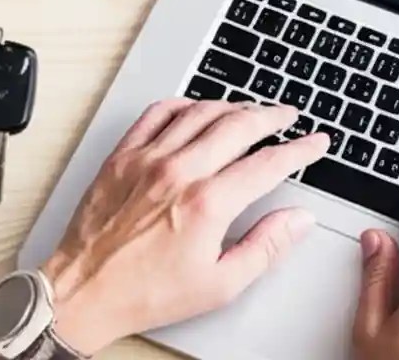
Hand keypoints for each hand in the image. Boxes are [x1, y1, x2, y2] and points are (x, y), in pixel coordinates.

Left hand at [38, 99, 328, 353]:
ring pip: (201, 111)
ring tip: (250, 110)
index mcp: (207, 204)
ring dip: (233, 106)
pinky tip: (196, 108)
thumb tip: (298, 220)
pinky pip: (157, 113)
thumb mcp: (220, 284)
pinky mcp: (122, 157)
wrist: (83, 293)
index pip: (269, 163)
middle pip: (239, 125)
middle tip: (287, 117)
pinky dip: (183, 104)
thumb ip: (267, 246)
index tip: (315, 143)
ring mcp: (148, 159)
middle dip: (272, 116)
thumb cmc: (145, 293)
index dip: (300, 150)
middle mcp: (179, 172)